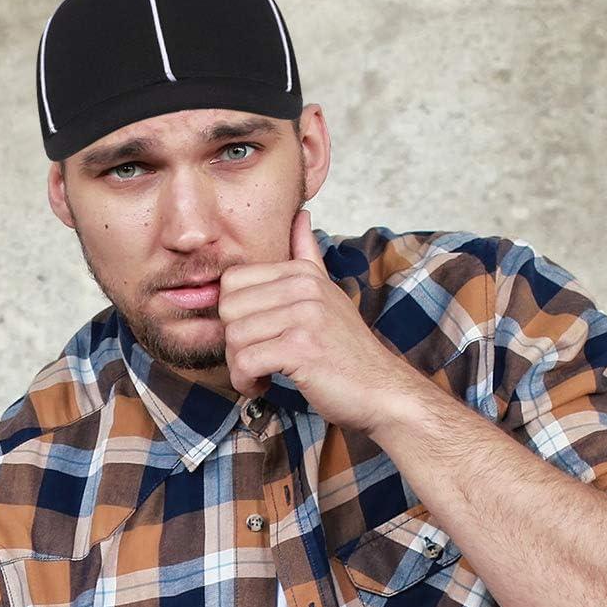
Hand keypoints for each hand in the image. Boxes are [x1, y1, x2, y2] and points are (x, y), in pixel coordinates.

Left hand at [217, 208, 427, 439]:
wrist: (380, 390)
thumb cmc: (345, 352)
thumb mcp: (328, 295)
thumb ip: (309, 257)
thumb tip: (301, 215)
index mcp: (303, 273)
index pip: (232, 282)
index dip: (233, 315)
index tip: (255, 336)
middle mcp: (304, 288)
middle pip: (227, 309)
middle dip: (233, 342)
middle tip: (255, 359)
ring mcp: (304, 316)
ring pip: (233, 337)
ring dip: (239, 366)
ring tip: (263, 374)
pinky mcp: (301, 348)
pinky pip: (245, 362)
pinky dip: (246, 382)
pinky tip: (264, 385)